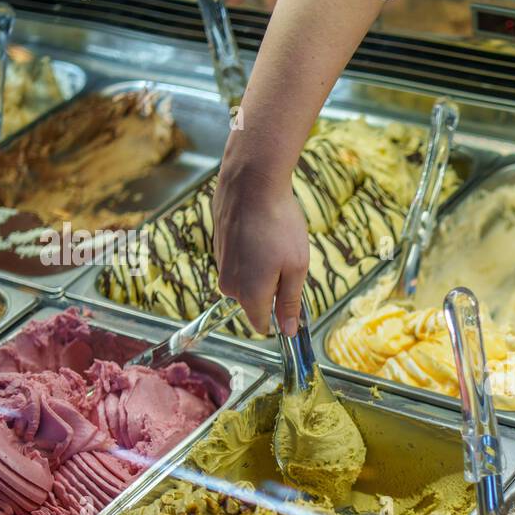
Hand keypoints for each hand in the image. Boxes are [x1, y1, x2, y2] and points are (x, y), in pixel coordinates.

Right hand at [212, 163, 309, 335]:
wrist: (251, 183)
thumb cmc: (279, 224)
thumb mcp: (296, 267)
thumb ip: (290, 303)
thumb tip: (289, 331)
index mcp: (250, 295)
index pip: (262, 324)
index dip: (280, 315)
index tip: (292, 296)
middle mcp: (230, 285)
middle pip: (255, 301)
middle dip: (273, 288)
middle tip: (286, 260)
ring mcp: (221, 265)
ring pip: (247, 279)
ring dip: (262, 268)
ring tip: (274, 242)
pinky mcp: (218, 247)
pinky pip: (239, 261)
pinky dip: (252, 251)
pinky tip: (261, 231)